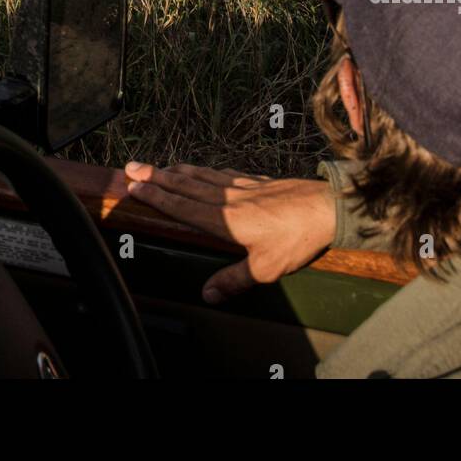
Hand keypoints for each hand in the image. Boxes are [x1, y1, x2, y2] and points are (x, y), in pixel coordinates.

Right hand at [123, 161, 335, 304]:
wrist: (327, 207)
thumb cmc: (297, 239)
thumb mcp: (265, 269)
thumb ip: (233, 280)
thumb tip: (206, 294)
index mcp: (226, 220)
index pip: (183, 206)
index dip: (157, 196)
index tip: (135, 186)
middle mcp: (229, 199)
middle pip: (186, 185)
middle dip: (157, 177)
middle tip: (132, 167)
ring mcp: (243, 186)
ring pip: (203, 176)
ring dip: (178, 171)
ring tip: (159, 166)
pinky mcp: (258, 181)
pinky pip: (224, 173)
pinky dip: (206, 170)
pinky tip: (203, 170)